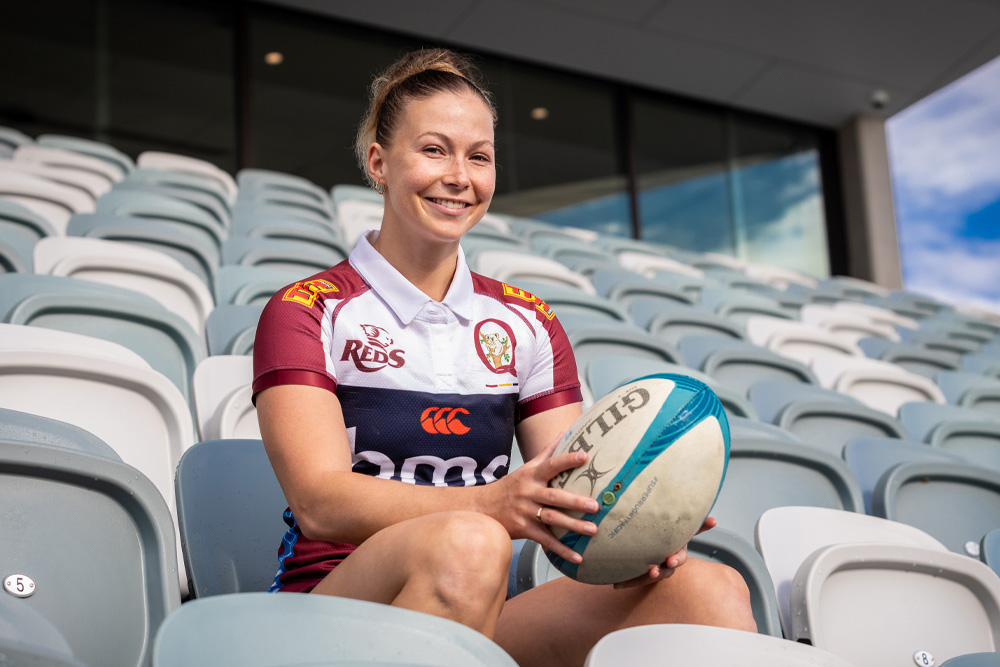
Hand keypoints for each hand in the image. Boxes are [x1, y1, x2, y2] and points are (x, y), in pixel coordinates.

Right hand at [485, 432, 599, 565]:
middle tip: (595, 505)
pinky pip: (546, 541)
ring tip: (593, 529)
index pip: (551, 465)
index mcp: (531, 476)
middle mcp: (528, 493)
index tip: (584, 456)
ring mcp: (525, 512)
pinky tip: (578, 556)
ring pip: (552, 519)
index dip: (567, 459)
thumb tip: (564, 432)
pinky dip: (562, 550)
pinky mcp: (524, 530)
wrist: (481, 509)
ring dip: (573, 526)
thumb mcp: (526, 468)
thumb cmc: (509, 487)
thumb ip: (546, 452)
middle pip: (554, 497)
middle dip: (575, 501)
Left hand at [612, 516, 717, 589]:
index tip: (671, 560)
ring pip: (650, 577)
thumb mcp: (684, 528)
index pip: (679, 557)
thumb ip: (698, 525)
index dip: (676, 559)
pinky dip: (626, 582)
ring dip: (642, 579)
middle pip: (665, 571)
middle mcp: (666, 562)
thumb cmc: (670, 534)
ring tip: (632, 579)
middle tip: (653, 571)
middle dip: (659, 572)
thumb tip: (714, 520)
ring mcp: (655, 568)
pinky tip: (616, 585)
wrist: (656, 541)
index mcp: (676, 552)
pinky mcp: (642, 573)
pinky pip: (635, 579)